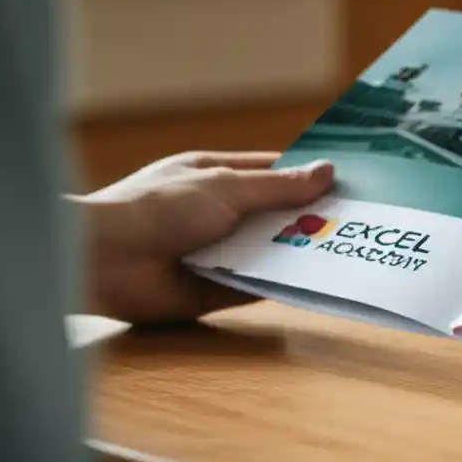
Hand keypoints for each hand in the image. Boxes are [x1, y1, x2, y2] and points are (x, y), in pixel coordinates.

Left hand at [71, 151, 333, 323]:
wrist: (105, 261)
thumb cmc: (157, 208)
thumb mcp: (227, 186)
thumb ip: (278, 186)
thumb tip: (327, 172)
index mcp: (214, 176)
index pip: (271, 172)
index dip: (306, 177)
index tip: (347, 184)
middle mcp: (216, 213)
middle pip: (273, 214)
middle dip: (309, 217)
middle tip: (356, 222)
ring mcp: (214, 252)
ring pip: (267, 251)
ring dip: (298, 252)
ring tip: (346, 251)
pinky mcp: (212, 289)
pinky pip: (255, 286)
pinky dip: (280, 284)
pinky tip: (315, 282)